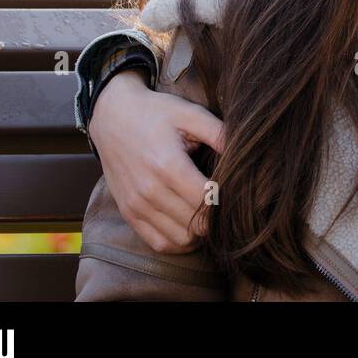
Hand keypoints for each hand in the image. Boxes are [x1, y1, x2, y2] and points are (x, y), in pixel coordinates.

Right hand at [88, 69, 224, 253]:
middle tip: (224, 201)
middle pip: (198, 224)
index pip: (208, 200)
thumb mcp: (190, 113)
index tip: (233, 189)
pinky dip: (179, 241)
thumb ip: (219, 133)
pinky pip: (160, 243)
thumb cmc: (155, 113)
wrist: (111, 116)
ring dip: (200, 231)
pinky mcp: (128, 213)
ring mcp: (137, 205)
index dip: (227, 199)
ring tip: (208, 211)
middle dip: (217, 216)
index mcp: (168, 165)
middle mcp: (150, 190)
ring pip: (182, 239)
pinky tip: (190, 223)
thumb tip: (246, 152)